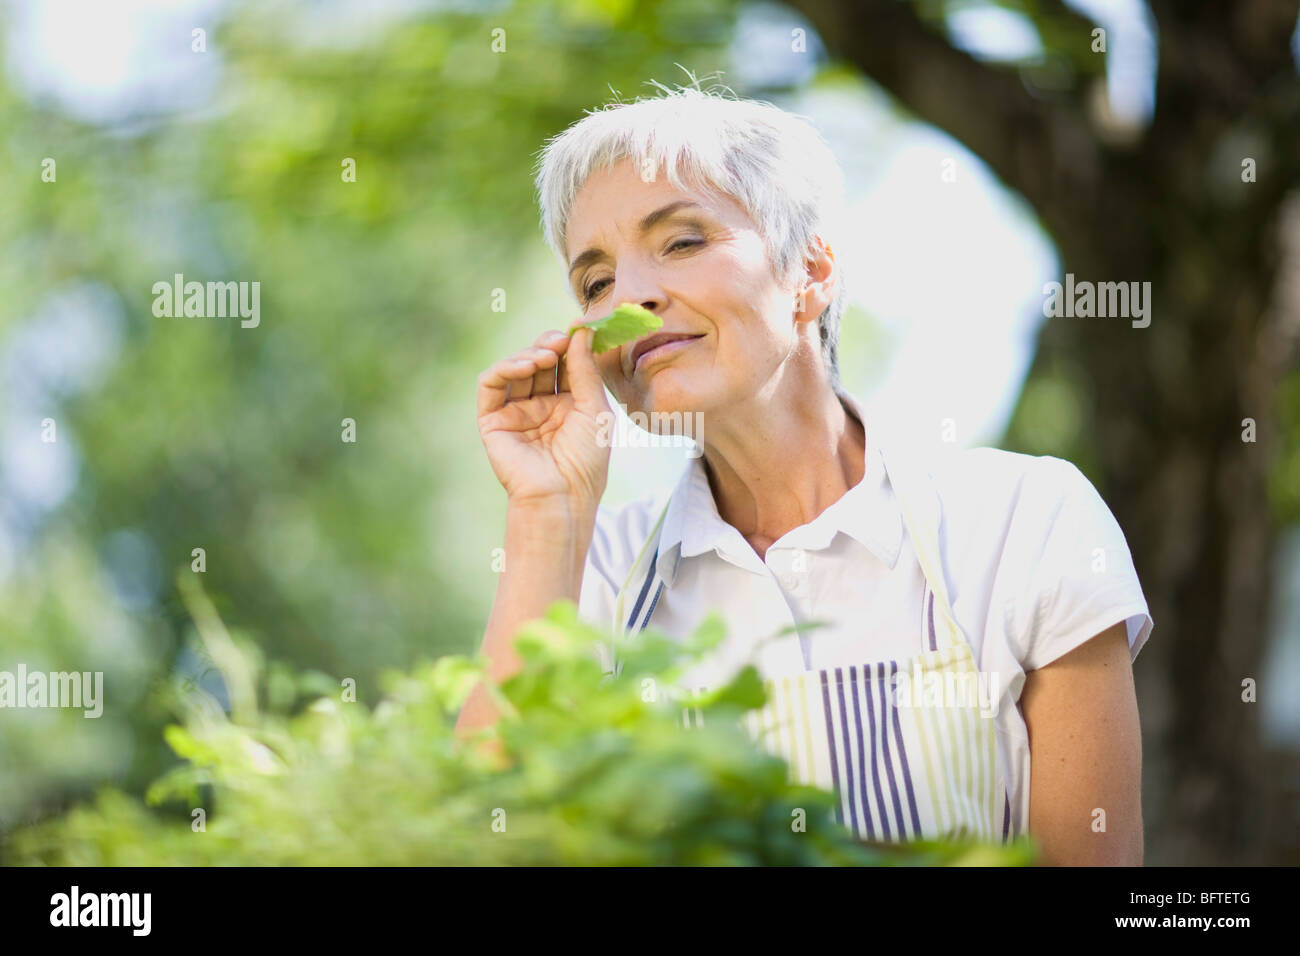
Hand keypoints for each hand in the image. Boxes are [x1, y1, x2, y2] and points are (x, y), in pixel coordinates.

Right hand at [477, 326, 611, 507]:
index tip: (578, 331)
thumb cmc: (586, 461)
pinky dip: (504, 368)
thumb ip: (585, 370)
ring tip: (546, 355)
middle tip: (560, 340)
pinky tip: (525, 366)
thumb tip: (580, 331)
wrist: (563, 496)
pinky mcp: (493, 420)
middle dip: (549, 346)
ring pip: (514, 368)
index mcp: (568, 405)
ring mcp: (516, 412)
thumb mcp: (595, 410)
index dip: (569, 346)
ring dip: (529, 354)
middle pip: (539, 361)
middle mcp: (541, 406)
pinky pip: (490, 384)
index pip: (564, 364)